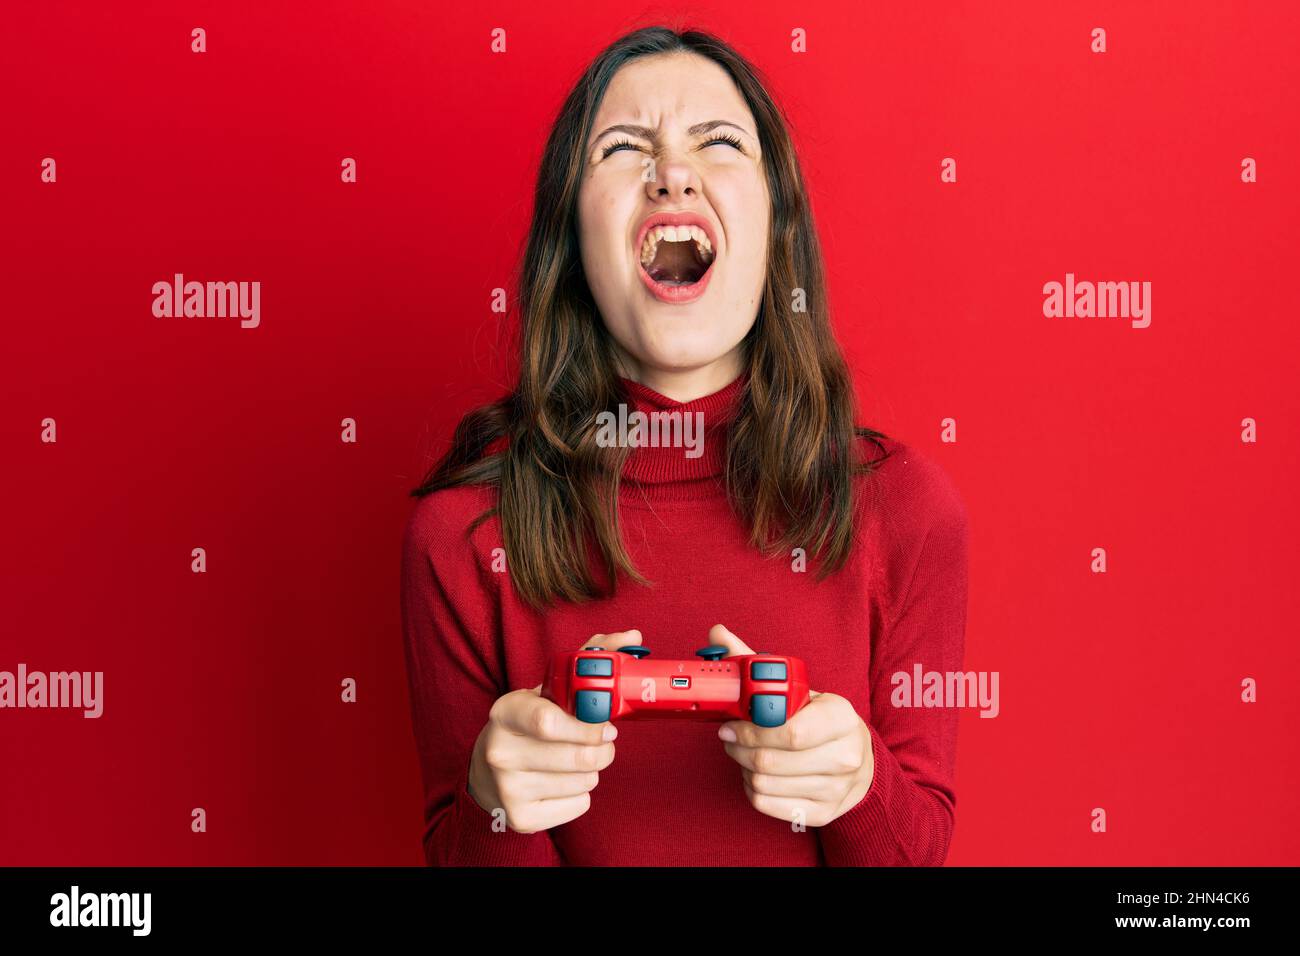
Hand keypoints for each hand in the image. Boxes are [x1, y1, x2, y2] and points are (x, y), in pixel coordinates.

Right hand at [466, 629, 642, 832]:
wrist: (488, 774)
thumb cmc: (529, 724)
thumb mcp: (546, 690)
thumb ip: (588, 659)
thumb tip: (632, 636)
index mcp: (505, 711)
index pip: (548, 721)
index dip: (588, 726)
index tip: (608, 724)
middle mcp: (500, 750)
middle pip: (576, 758)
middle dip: (602, 749)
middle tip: (604, 742)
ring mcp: (507, 788)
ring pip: (583, 782)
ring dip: (592, 770)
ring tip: (576, 760)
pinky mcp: (520, 819)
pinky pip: (578, 806)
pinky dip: (580, 794)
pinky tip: (561, 783)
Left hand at [710, 624, 875, 826]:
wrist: (859, 761)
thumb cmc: (820, 721)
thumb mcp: (800, 690)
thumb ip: (758, 664)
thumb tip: (717, 633)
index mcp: (841, 717)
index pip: (790, 731)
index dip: (751, 729)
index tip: (731, 723)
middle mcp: (845, 756)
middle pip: (771, 760)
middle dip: (738, 747)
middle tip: (729, 736)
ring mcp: (835, 789)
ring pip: (764, 783)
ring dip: (743, 767)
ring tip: (744, 752)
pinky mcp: (821, 814)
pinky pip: (767, 804)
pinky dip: (752, 788)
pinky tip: (757, 773)